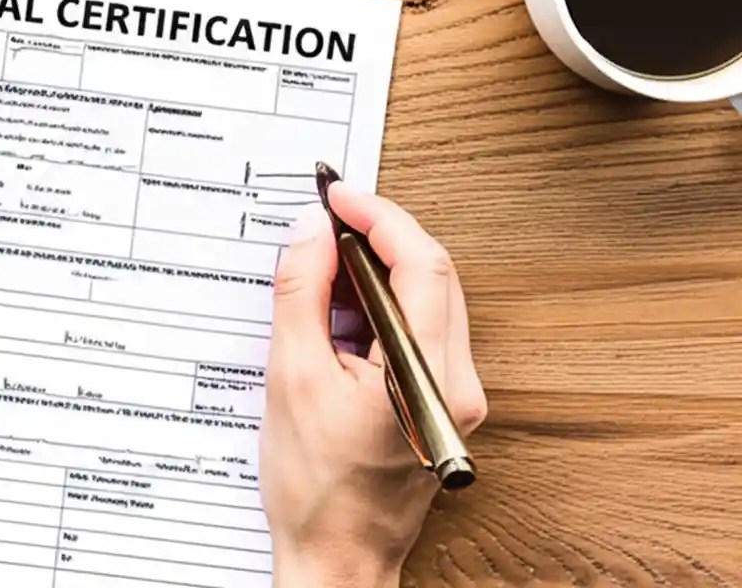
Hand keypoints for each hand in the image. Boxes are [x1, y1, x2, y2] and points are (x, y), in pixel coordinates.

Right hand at [260, 180, 486, 586]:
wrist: (336, 559)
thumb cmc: (316, 490)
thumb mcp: (291, 377)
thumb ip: (302, 294)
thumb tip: (310, 234)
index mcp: (426, 375)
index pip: (422, 263)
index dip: (380, 217)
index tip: (339, 196)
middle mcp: (455, 383)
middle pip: (433, 276)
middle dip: (379, 237)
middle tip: (329, 218)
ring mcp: (452, 395)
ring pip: (426, 302)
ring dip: (377, 274)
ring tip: (322, 270)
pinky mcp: (438, 402)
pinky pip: (418, 332)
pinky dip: (380, 309)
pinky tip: (337, 315)